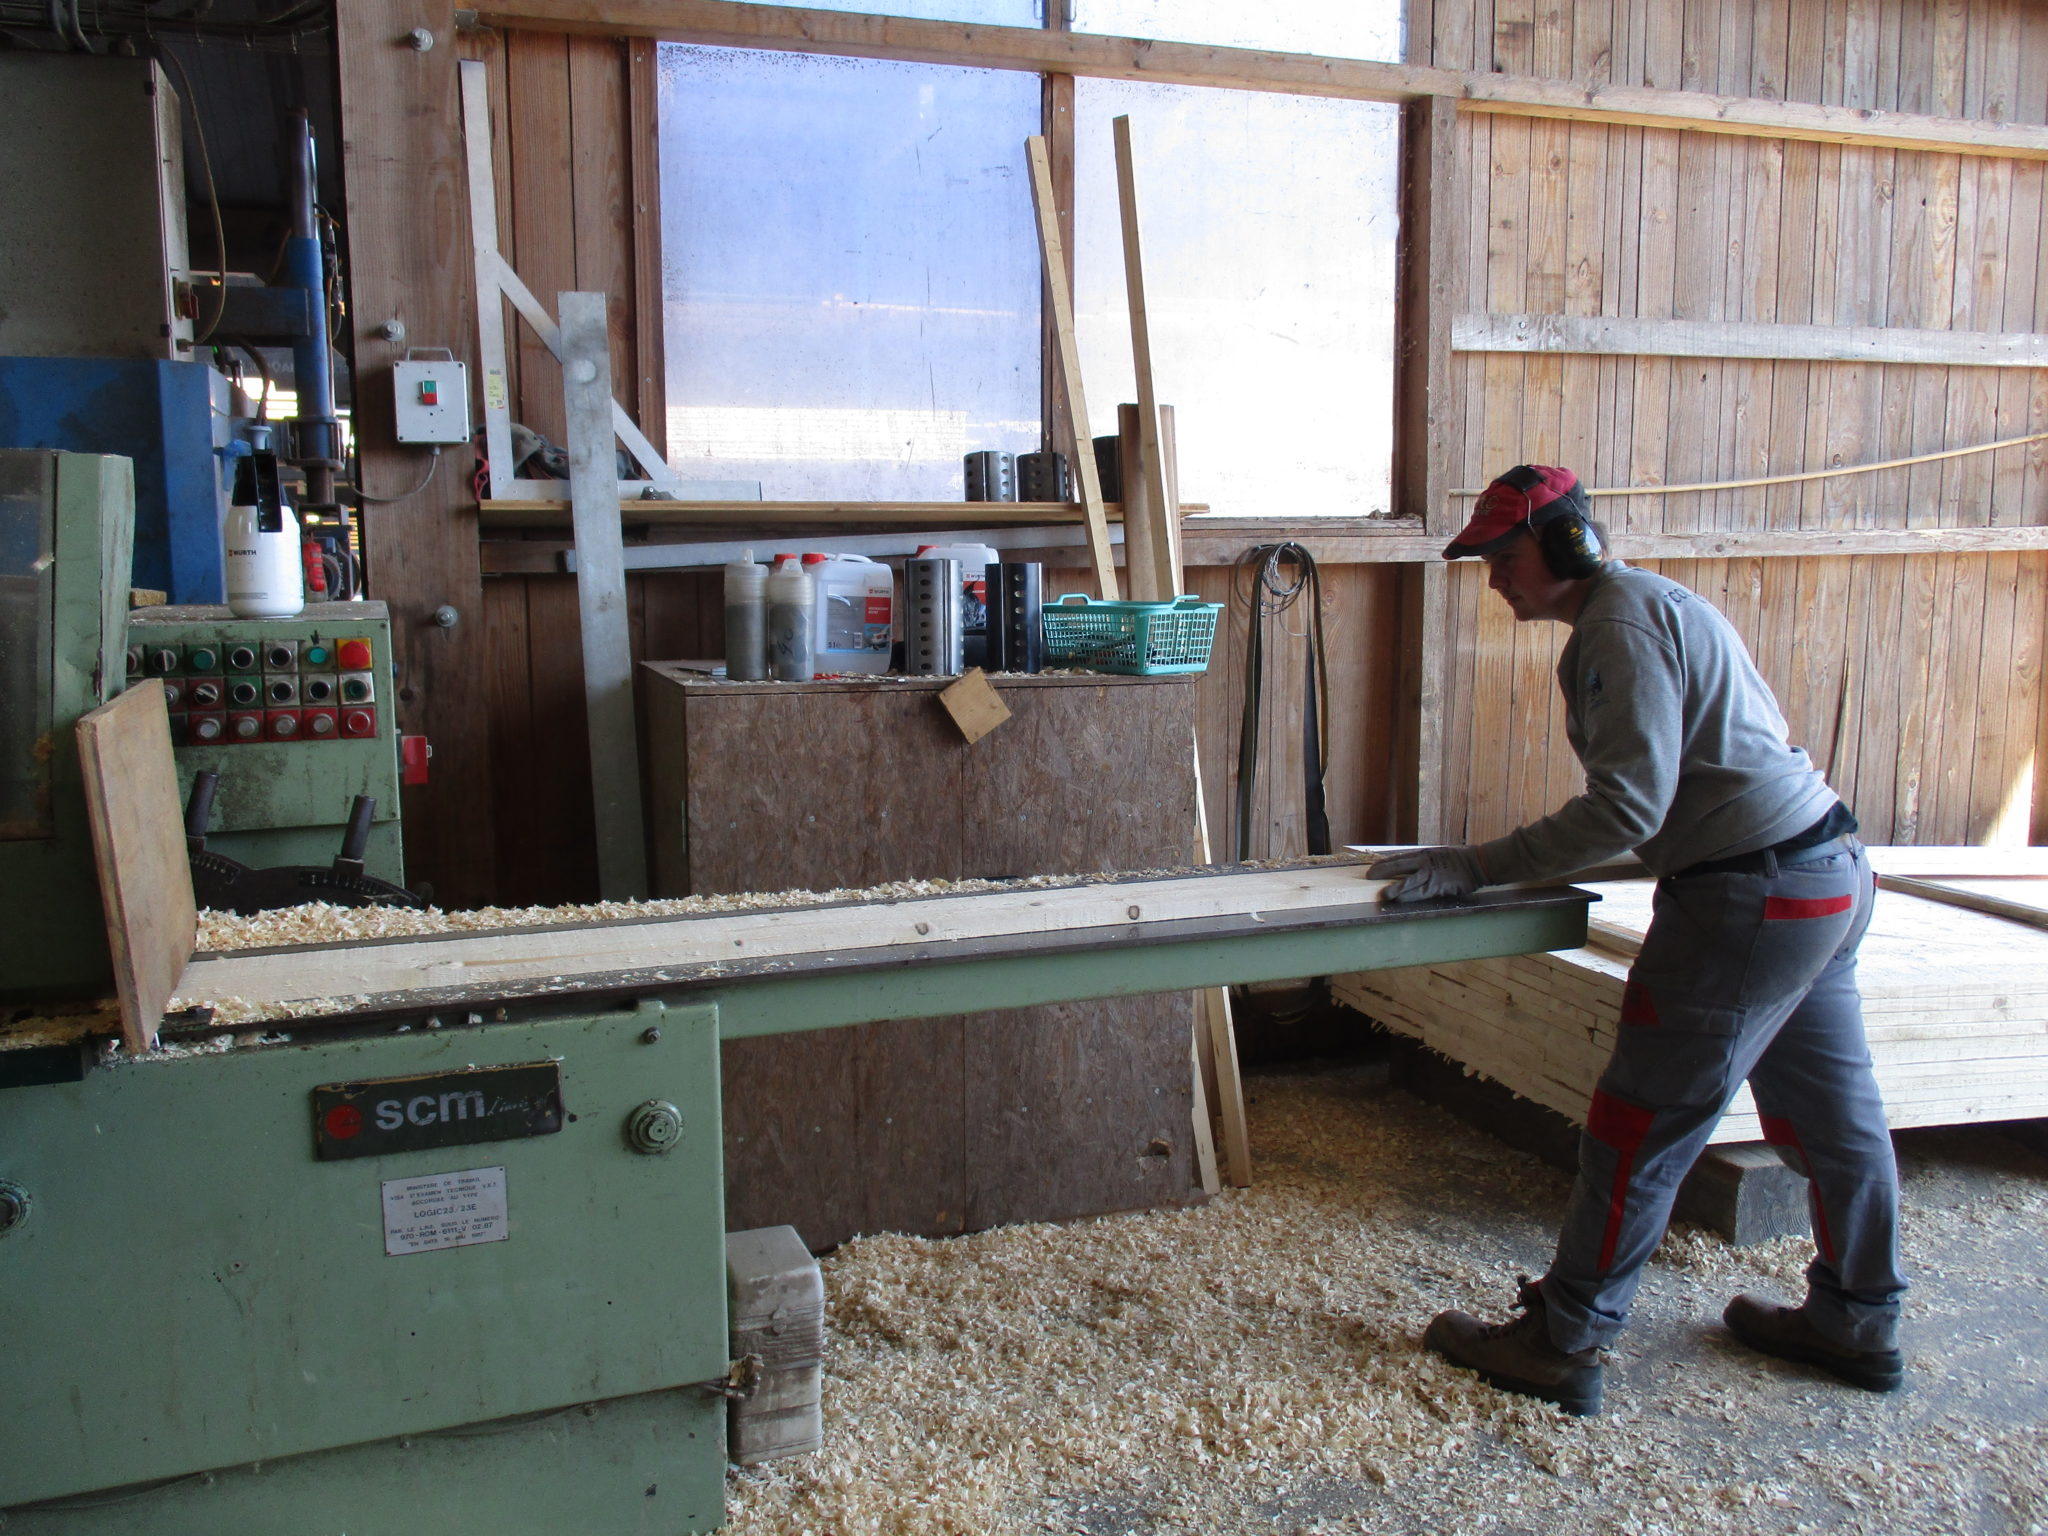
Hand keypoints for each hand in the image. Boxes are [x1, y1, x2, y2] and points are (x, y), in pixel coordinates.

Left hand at [1367, 846, 1485, 902]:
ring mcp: (1431, 874)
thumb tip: (1403, 869)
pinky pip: (1421, 893)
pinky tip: (1400, 900)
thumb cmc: (1455, 860)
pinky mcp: (1439, 886)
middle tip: (1368, 877)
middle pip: (1399, 866)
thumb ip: (1421, 862)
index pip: (1398, 858)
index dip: (1383, 864)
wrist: (1475, 864)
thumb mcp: (1435, 855)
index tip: (1371, 869)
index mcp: (1423, 854)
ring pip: (1409, 882)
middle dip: (1383, 872)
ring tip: (1383, 894)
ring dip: (1395, 889)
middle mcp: (1425, 862)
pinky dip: (1409, 896)